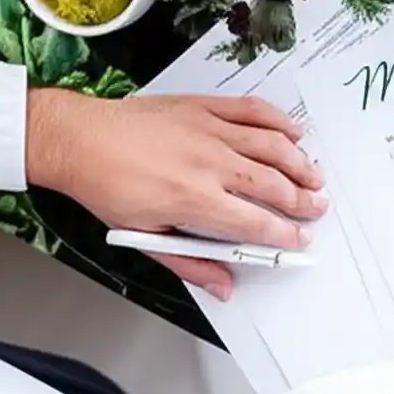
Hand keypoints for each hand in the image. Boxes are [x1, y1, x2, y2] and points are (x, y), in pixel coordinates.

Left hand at [26, 89, 326, 300]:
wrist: (77, 139)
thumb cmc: (105, 185)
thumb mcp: (144, 235)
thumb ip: (190, 262)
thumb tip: (223, 285)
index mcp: (194, 200)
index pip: (256, 223)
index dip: (285, 235)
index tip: (298, 240)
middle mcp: (208, 163)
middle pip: (273, 185)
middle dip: (302, 201)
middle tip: (315, 208)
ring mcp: (209, 131)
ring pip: (272, 147)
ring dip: (300, 164)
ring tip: (314, 177)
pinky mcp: (204, 107)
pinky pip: (253, 111)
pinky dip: (279, 121)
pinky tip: (293, 133)